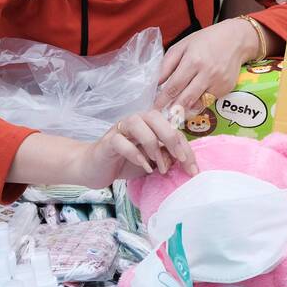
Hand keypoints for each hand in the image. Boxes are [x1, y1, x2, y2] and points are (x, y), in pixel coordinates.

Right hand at [75, 109, 198, 185]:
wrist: (94, 169)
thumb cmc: (125, 162)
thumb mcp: (152, 161)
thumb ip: (167, 156)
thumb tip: (186, 162)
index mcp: (149, 123)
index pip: (171, 129)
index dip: (185, 147)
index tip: (192, 168)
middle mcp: (136, 121)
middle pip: (156, 117)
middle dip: (171, 138)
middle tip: (179, 160)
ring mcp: (120, 129)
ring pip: (139, 124)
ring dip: (153, 145)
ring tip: (159, 166)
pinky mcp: (108, 141)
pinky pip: (122, 141)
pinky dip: (136, 154)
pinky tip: (144, 166)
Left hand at [154, 19, 259, 113]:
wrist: (235, 39)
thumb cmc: (205, 41)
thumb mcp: (182, 46)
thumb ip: (167, 64)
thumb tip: (156, 83)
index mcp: (193, 61)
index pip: (174, 86)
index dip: (162, 99)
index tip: (154, 108)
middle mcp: (207, 73)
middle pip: (186, 99)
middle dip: (173, 110)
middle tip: (163, 117)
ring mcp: (218, 82)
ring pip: (198, 104)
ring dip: (186, 110)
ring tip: (175, 114)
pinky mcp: (226, 88)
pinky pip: (209, 101)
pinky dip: (199, 103)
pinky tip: (192, 101)